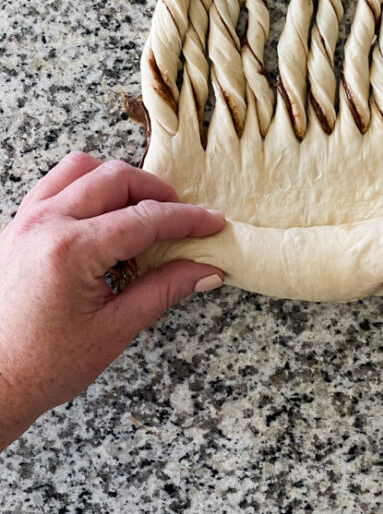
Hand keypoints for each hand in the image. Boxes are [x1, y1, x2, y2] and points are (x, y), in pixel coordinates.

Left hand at [0, 151, 224, 449]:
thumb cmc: (44, 365)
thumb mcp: (114, 329)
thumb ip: (164, 290)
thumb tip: (205, 271)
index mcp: (71, 251)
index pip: (144, 218)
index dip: (186, 219)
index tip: (212, 222)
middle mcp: (45, 223)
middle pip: (116, 177)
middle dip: (157, 192)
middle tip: (180, 218)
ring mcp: (26, 219)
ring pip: (82, 168)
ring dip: (119, 180)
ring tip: (141, 209)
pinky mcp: (17, 224)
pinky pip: (56, 182)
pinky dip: (87, 186)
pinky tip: (103, 214)